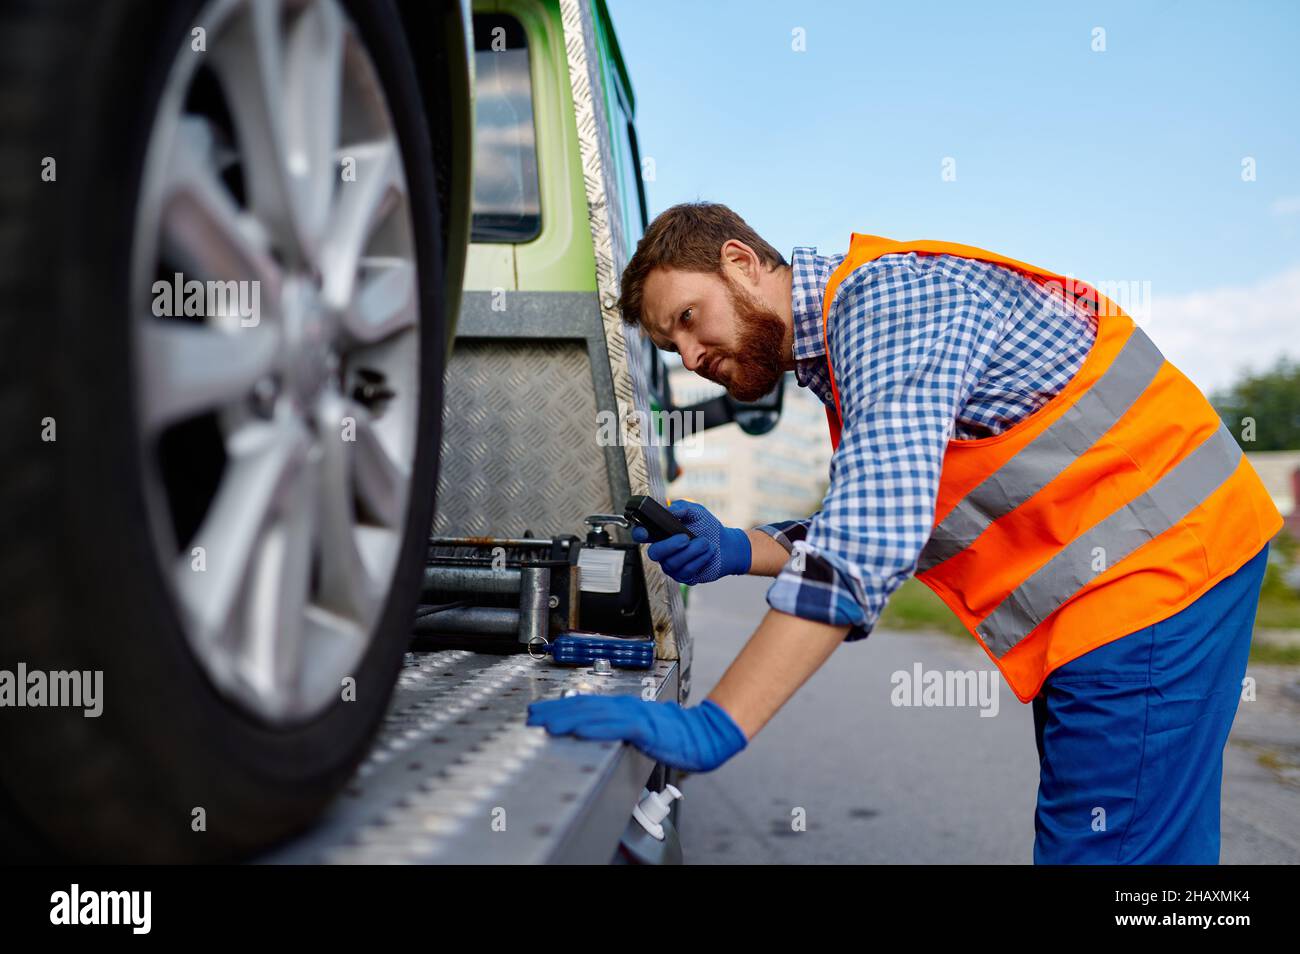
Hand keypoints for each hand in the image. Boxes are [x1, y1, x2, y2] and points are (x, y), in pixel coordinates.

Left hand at [525, 695, 747, 771]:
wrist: (702, 735)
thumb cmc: (672, 735)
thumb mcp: (637, 731)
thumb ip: (615, 730)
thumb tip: (589, 733)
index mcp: (621, 708)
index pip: (583, 705)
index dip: (558, 708)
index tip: (536, 713)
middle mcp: (624, 707)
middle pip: (582, 706)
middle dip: (555, 711)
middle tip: (532, 716)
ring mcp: (634, 716)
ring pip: (594, 714)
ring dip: (569, 719)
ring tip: (548, 724)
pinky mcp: (644, 727)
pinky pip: (616, 727)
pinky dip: (597, 728)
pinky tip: (581, 731)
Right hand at [631, 499, 750, 584]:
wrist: (726, 545)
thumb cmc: (708, 527)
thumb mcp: (696, 512)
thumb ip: (682, 508)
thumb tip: (669, 510)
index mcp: (661, 533)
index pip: (642, 534)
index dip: (639, 534)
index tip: (645, 532)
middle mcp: (663, 551)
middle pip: (654, 553)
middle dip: (670, 545)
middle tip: (686, 537)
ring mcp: (672, 565)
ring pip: (672, 563)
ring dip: (693, 551)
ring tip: (705, 543)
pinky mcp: (684, 577)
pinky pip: (686, 571)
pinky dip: (700, 560)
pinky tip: (708, 553)